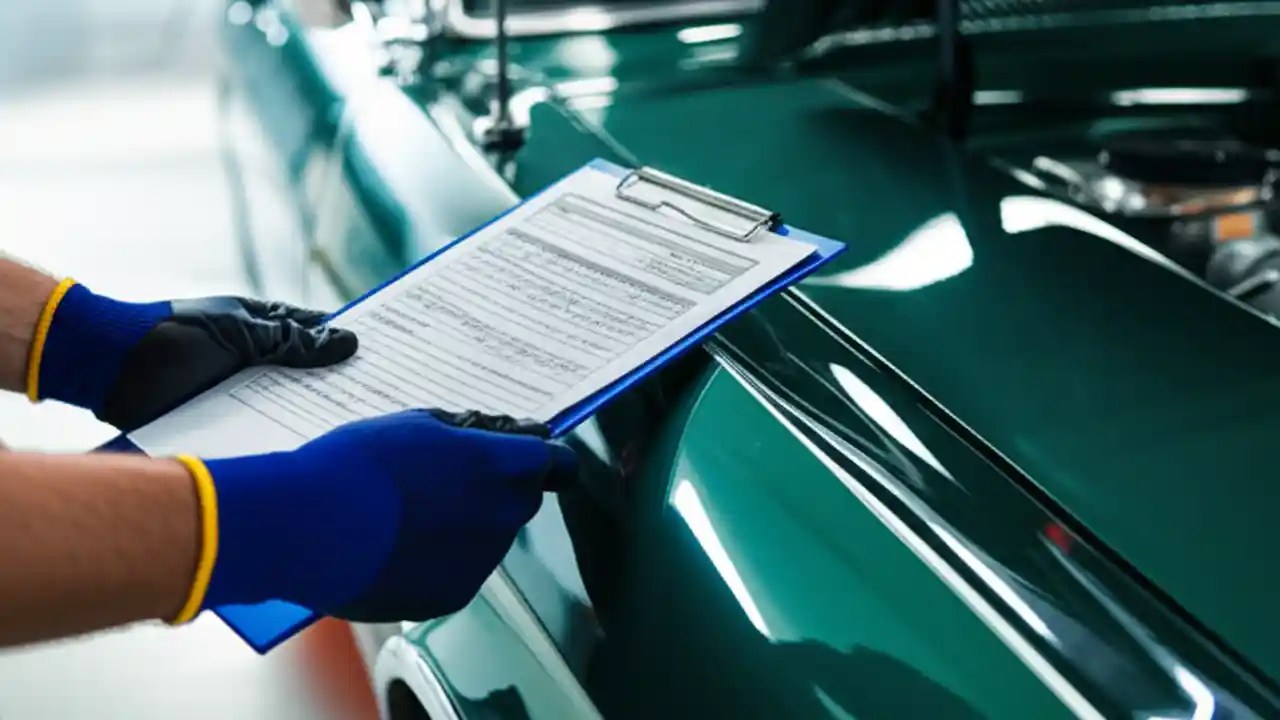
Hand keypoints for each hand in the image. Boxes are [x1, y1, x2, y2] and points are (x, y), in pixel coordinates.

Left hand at [29, 282, 356, 429]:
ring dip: (317, 422)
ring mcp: (243, 393)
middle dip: (344, 388)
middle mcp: (259, 362)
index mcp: (264, 328)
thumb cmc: (170, 337)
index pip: (322, 334)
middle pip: (313, 376)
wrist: (107, 368)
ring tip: (359, 440)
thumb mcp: (239, 335)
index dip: (353, 344)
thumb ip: (294, 342)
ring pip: (292, 408)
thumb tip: (351, 344)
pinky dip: (286, 444)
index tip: (392, 360)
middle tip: (388, 406)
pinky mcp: (226, 424)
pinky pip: (263, 434)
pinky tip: (312, 461)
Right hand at [190, 409, 577, 621]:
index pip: (556, 464)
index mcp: (495, 467)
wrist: (307, 528)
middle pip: (524, 501)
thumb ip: (463, 436)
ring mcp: (479, 562)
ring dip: (469, 526)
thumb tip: (486, 438)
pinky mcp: (452, 596)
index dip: (548, 459)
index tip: (532, 456)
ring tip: (410, 518)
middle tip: (451, 482)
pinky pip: (462, 571)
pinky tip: (399, 549)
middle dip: (501, 490)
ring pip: (491, 538)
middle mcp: (500, 516)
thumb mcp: (414, 427)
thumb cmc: (356, 465)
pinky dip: (443, 560)